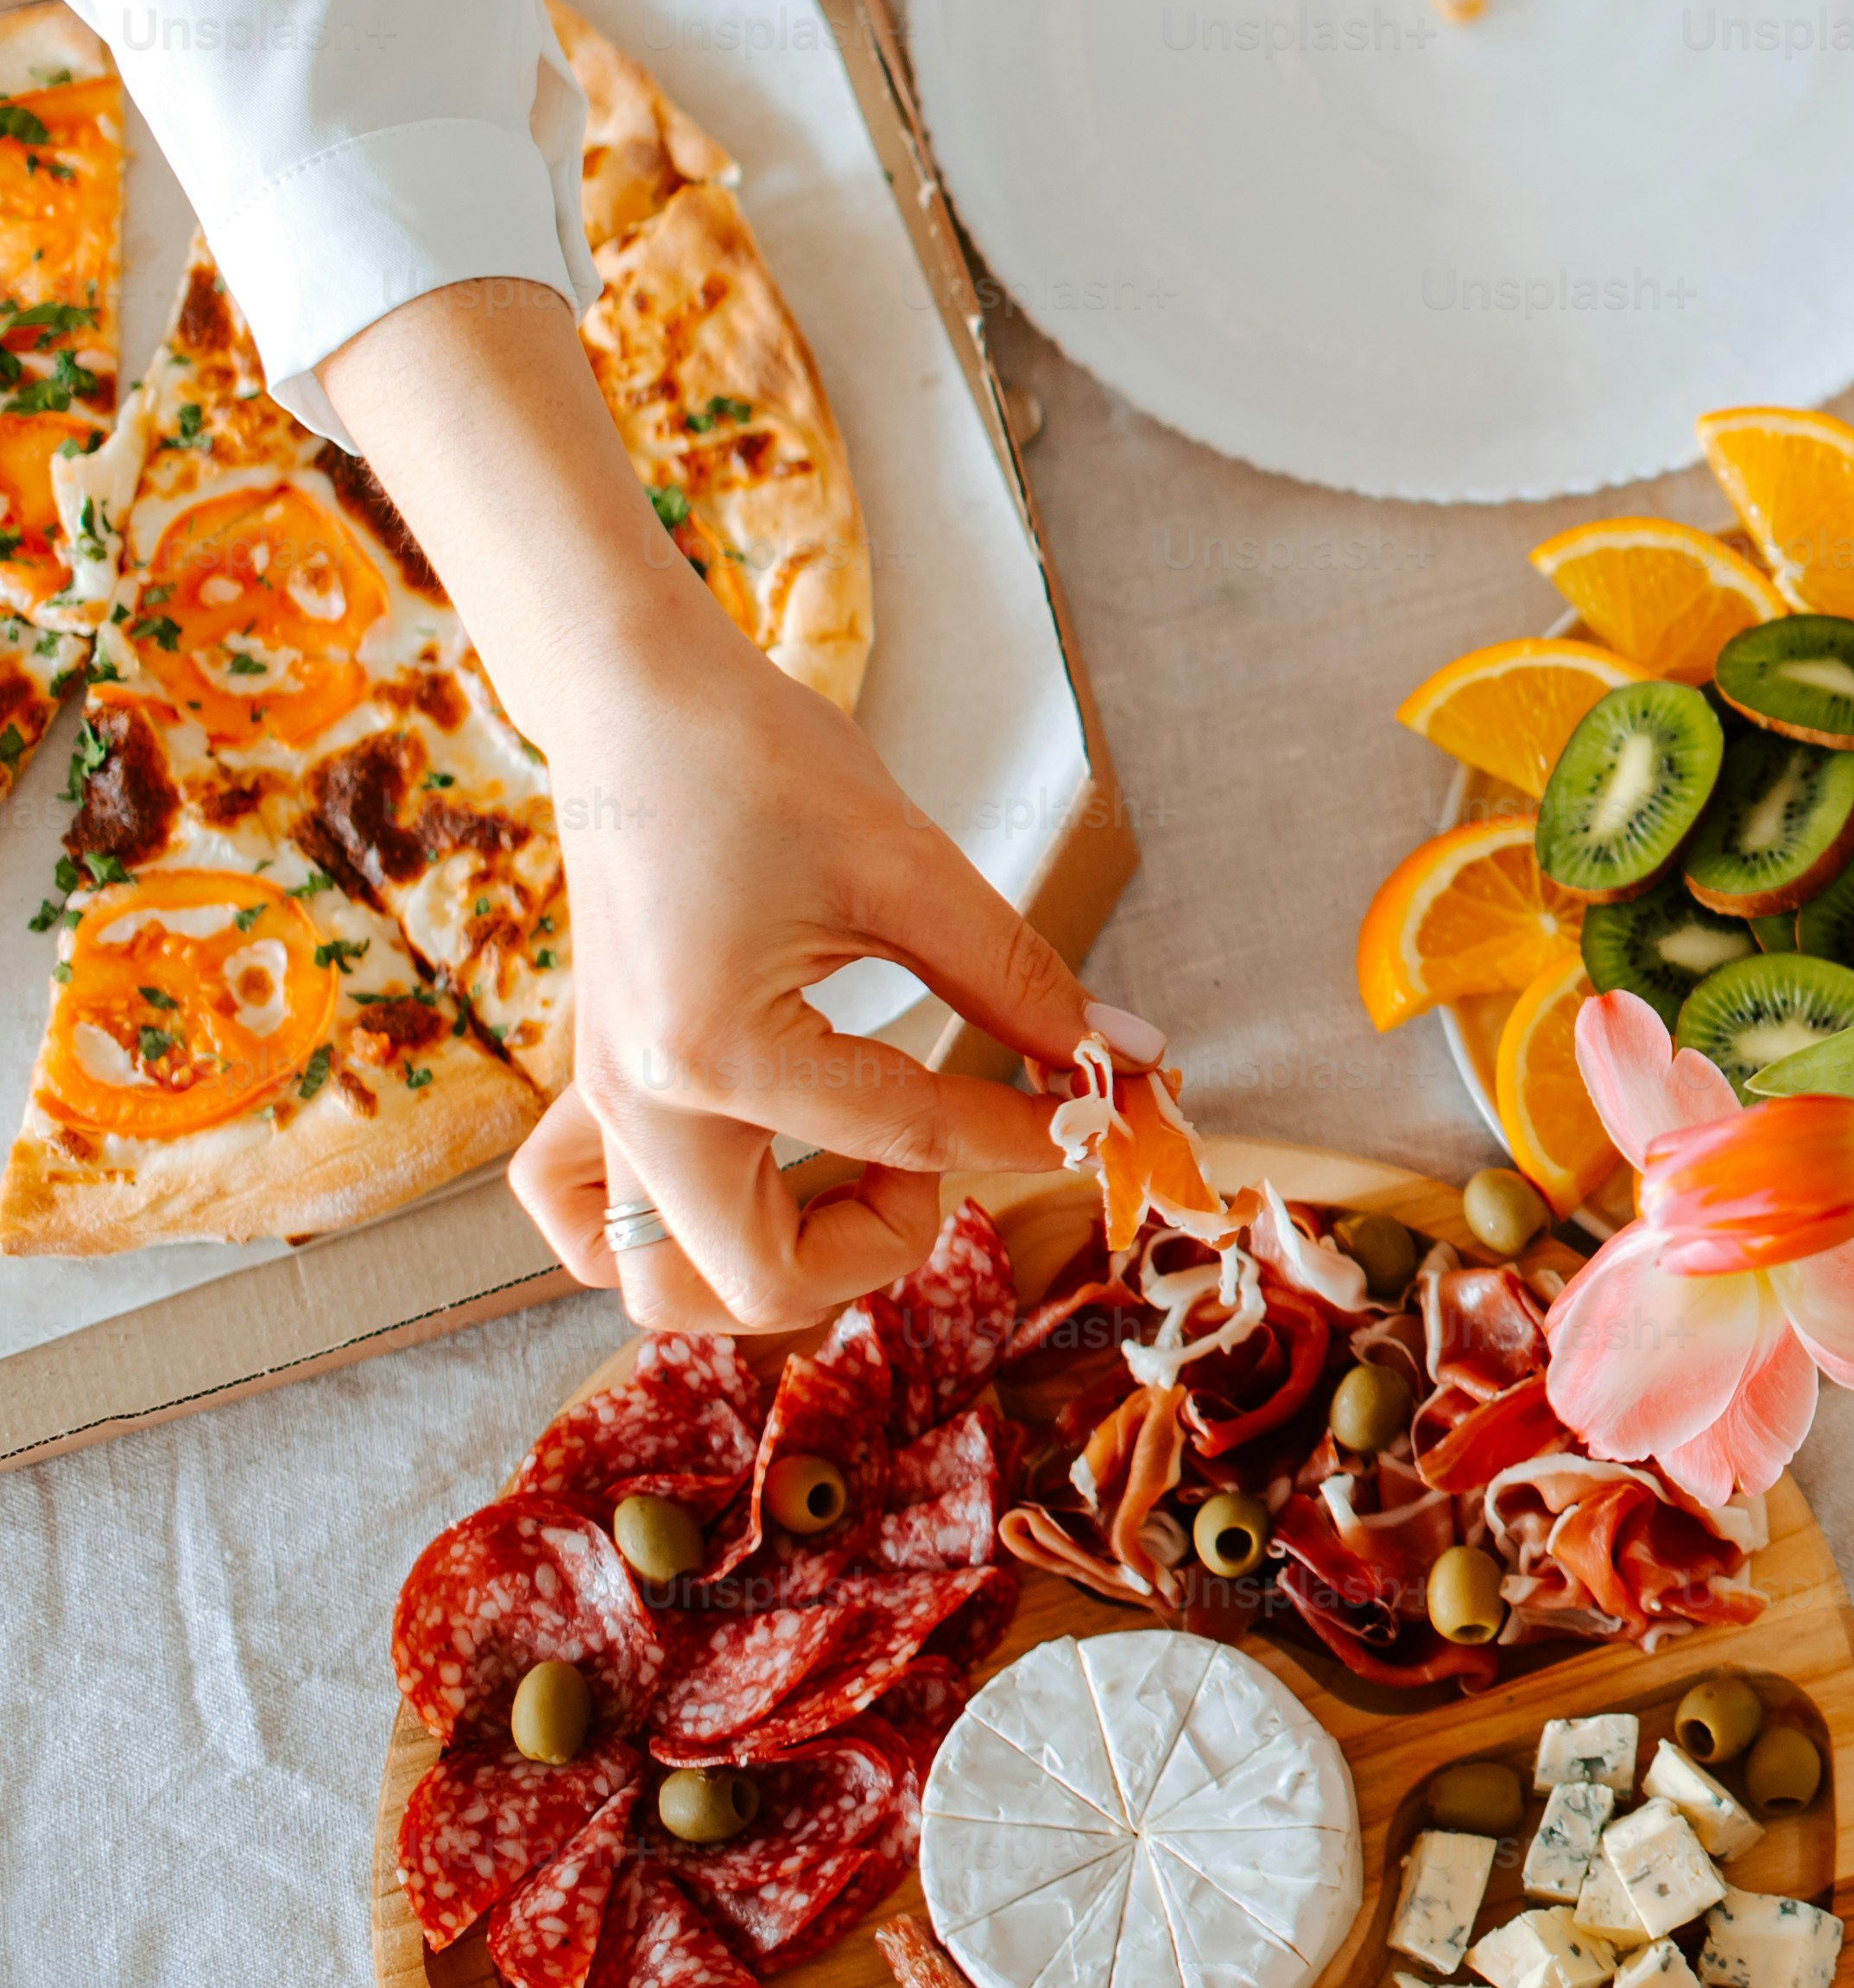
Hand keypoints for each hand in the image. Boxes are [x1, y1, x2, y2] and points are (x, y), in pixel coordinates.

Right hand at [510, 596, 1091, 1333]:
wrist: (635, 699)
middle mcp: (642, 1105)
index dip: (1024, 1133)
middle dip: (883, 1247)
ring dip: (780, 1264)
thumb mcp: (906, 865)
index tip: (1100, 1115)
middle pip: (758, 1286)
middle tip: (948, 1152)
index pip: (902, 1138)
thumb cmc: (757, 759)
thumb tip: (1120, 1055)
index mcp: (713, 1052)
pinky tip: (761, 1172)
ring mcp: (606, 1107)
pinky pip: (599, 1228)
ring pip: (667, 1289)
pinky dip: (674, 1238)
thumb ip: (1015, 978)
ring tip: (864, 1167)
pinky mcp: (599, 1089)